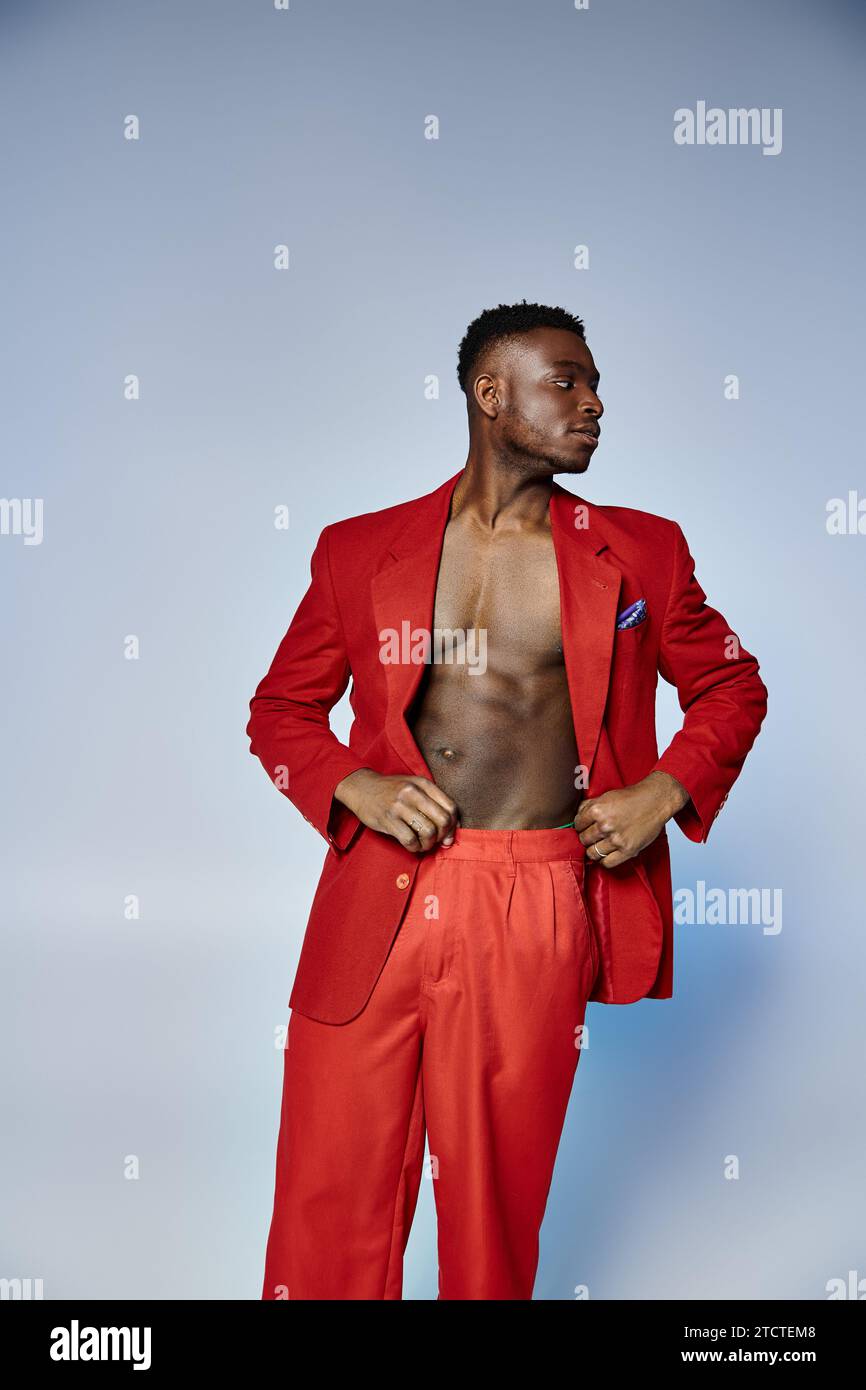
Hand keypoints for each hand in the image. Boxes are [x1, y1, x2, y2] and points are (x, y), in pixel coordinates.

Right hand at [334, 769, 459, 851]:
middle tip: (436, 841)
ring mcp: (399, 806)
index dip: (453, 825)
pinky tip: (412, 846)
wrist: (361, 787)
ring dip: (428, 843)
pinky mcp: (387, 819)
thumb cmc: (391, 790)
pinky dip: (415, 847)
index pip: (450, 807)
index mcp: (423, 784)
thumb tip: (452, 830)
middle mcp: (413, 793)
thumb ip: (434, 802)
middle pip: (442, 820)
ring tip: (423, 844)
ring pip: (428, 831)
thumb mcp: (414, 786)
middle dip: (443, 836)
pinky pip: (410, 839)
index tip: (448, 834)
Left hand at [574, 771, 689, 867]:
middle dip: (586, 838)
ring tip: (599, 845)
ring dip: (594, 850)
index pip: (577, 825)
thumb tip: (576, 816)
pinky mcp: (628, 850)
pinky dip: (604, 860)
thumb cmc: (632, 798)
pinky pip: (607, 863)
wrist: (655, 801)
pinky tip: (606, 853)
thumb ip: (589, 806)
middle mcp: (605, 825)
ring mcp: (616, 839)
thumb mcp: (606, 796)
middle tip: (592, 836)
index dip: (580, 826)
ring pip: (592, 853)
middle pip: (583, 840)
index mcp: (597, 810)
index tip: (584, 828)